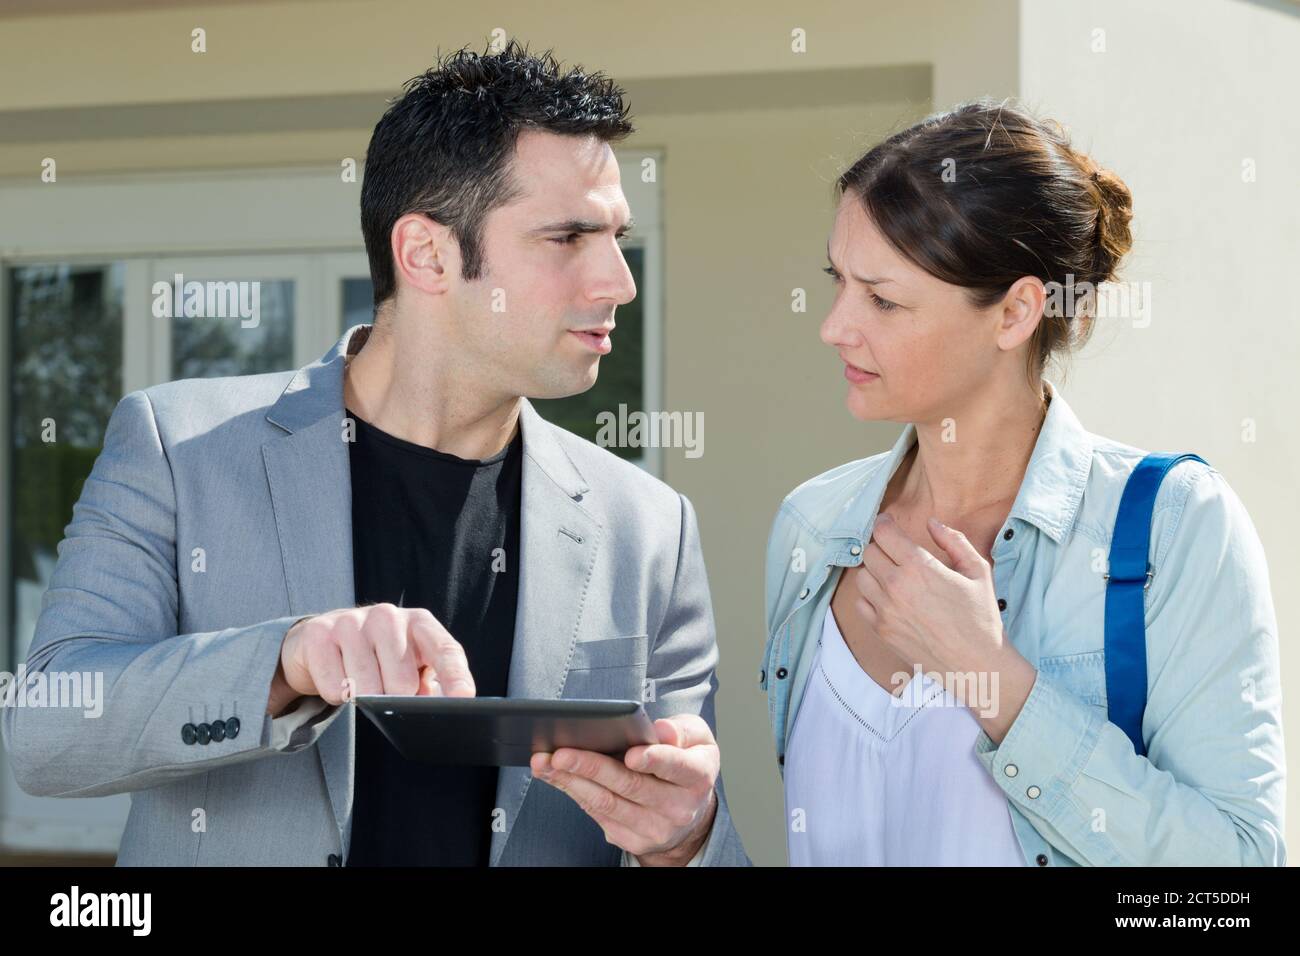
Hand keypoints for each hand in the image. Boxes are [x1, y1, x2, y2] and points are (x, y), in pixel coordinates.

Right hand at [272, 604, 474, 712]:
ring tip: (362, 682)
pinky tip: (339, 677)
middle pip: (402, 682)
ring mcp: (352, 622)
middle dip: (396, 700)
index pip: (445, 649)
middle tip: (387, 692)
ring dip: (365, 698)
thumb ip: (429, 684)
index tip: (464, 699)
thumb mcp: (409, 664)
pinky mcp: (319, 635)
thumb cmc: (377, 657)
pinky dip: (338, 695)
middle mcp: (388, 616)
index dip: (456, 676)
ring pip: (367, 688)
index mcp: (419, 623)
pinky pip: (336, 688)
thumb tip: (438, 709)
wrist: (321, 640)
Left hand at [530, 714, 719, 864]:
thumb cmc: (686, 763)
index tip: (631, 754)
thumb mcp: (698, 739)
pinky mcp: (632, 840)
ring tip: (546, 762)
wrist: (689, 812)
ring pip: (606, 803)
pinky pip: (597, 814)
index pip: (677, 767)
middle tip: (562, 753)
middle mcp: (678, 808)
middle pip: (630, 785)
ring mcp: (654, 828)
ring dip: (571, 781)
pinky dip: (573, 792)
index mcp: (697, 777)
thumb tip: (661, 731)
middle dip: (591, 767)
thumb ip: (683, 730)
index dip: (655, 760)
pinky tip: (556, 776)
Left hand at [856, 513, 1022, 710]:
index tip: (888, 523)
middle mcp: (896, 586)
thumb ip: (954, 541)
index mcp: (920, 567)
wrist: (977, 664)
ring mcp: (885, 610)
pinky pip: (860, 603)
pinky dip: (869, 596)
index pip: (884, 533)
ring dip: (873, 571)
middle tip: (894, 550)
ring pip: (861, 576)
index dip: (884, 523)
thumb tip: (932, 523)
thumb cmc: (981, 617)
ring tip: (892, 574)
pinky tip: (887, 597)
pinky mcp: (881, 630)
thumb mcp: (978, 571)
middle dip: (881, 546)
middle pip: (869, 552)